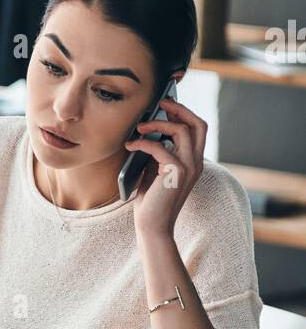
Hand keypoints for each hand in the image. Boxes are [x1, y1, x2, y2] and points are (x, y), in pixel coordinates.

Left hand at [125, 97, 206, 238]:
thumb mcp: (156, 169)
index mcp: (194, 161)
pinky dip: (143, 142)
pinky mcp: (176, 173)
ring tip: (140, 127)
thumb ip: (159, 151)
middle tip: (161, 102)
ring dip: (158, 123)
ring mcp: (189, 167)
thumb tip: (149, 129)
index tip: (167, 104)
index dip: (185, 113)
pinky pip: (160, 146)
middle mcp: (196, 163)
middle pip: (198, 124)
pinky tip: (130, 145)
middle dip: (180, 109)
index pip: (198, 128)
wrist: (152, 225)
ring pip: (182, 130)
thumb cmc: (152, 199)